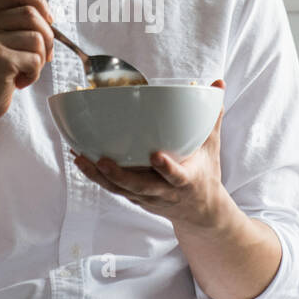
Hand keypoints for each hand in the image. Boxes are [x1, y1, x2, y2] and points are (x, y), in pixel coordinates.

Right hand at [0, 0, 53, 131]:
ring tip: (27, 69)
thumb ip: (15, 5)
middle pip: (32, 14)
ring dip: (41, 58)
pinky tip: (20, 81)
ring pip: (37, 38)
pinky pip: (35, 59)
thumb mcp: (1, 34)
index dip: (40, 3)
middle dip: (47, 36)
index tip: (45, 22)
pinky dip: (35, 73)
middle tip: (42, 54)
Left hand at [71, 79, 226, 228]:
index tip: (156, 156)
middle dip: (120, 176)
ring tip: (80, 158)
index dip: (166, 168)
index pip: (176, 176)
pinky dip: (96, 177)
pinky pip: (113, 189)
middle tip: (102, 160)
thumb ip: (212, 117)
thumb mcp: (212, 148)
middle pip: (140, 188)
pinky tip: (80, 160)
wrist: (200, 214)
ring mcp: (147, 199)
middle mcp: (164, 193)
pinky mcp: (135, 199)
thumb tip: (218, 85)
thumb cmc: (205, 174)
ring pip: (121, 191)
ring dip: (99, 177)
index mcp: (186, 181)